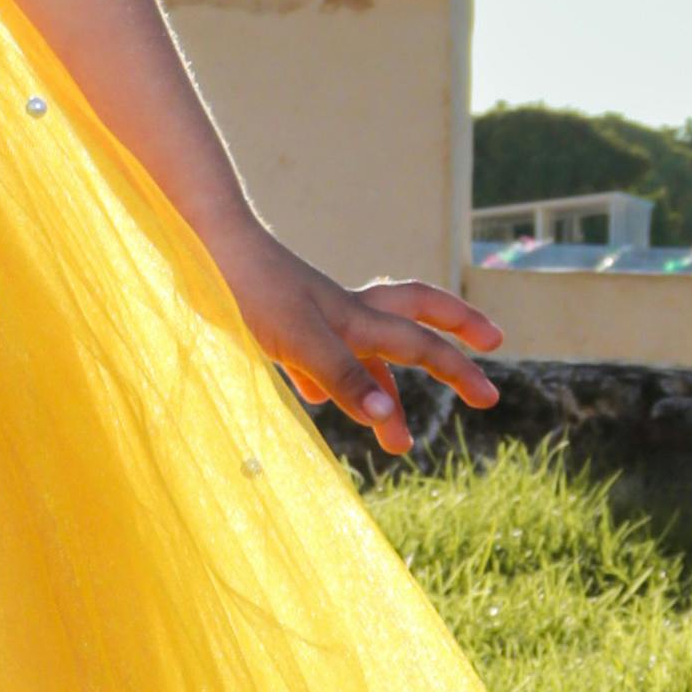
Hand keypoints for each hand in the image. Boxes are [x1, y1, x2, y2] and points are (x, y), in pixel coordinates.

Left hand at [209, 232, 502, 461]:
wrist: (201, 253)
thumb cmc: (251, 295)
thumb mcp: (299, 341)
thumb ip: (343, 377)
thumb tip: (388, 417)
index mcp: (356, 318)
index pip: (420, 344)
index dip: (457, 369)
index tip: (489, 398)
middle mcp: (342, 315)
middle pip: (412, 319)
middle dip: (452, 337)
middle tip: (490, 344)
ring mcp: (312, 320)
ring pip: (366, 351)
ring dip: (386, 389)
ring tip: (397, 438)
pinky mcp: (279, 329)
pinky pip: (316, 359)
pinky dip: (328, 380)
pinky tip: (317, 398)